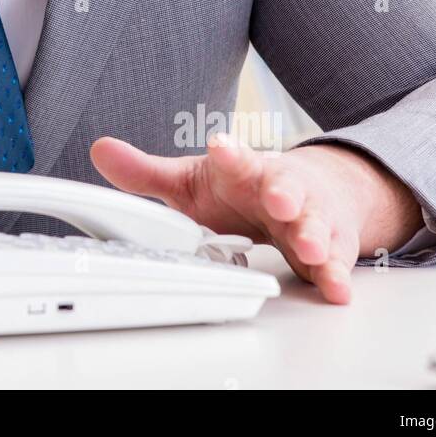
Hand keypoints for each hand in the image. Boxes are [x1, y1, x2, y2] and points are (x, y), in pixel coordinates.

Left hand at [89, 132, 421, 303]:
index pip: (235, 158)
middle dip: (282, 194)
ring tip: (308, 246)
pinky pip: (335, 262)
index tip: (220, 148)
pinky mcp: (329, 246)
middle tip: (277, 201)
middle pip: (283, 188)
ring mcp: (308, 217)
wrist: (312, 189)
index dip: (229, 153)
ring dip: (312, 235)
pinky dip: (336, 275)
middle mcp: (279, 190)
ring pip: (314, 224)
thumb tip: (99, 150)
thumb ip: (147, 172)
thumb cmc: (243, 188)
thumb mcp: (193, 180)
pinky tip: (336, 288)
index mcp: (243, 171)